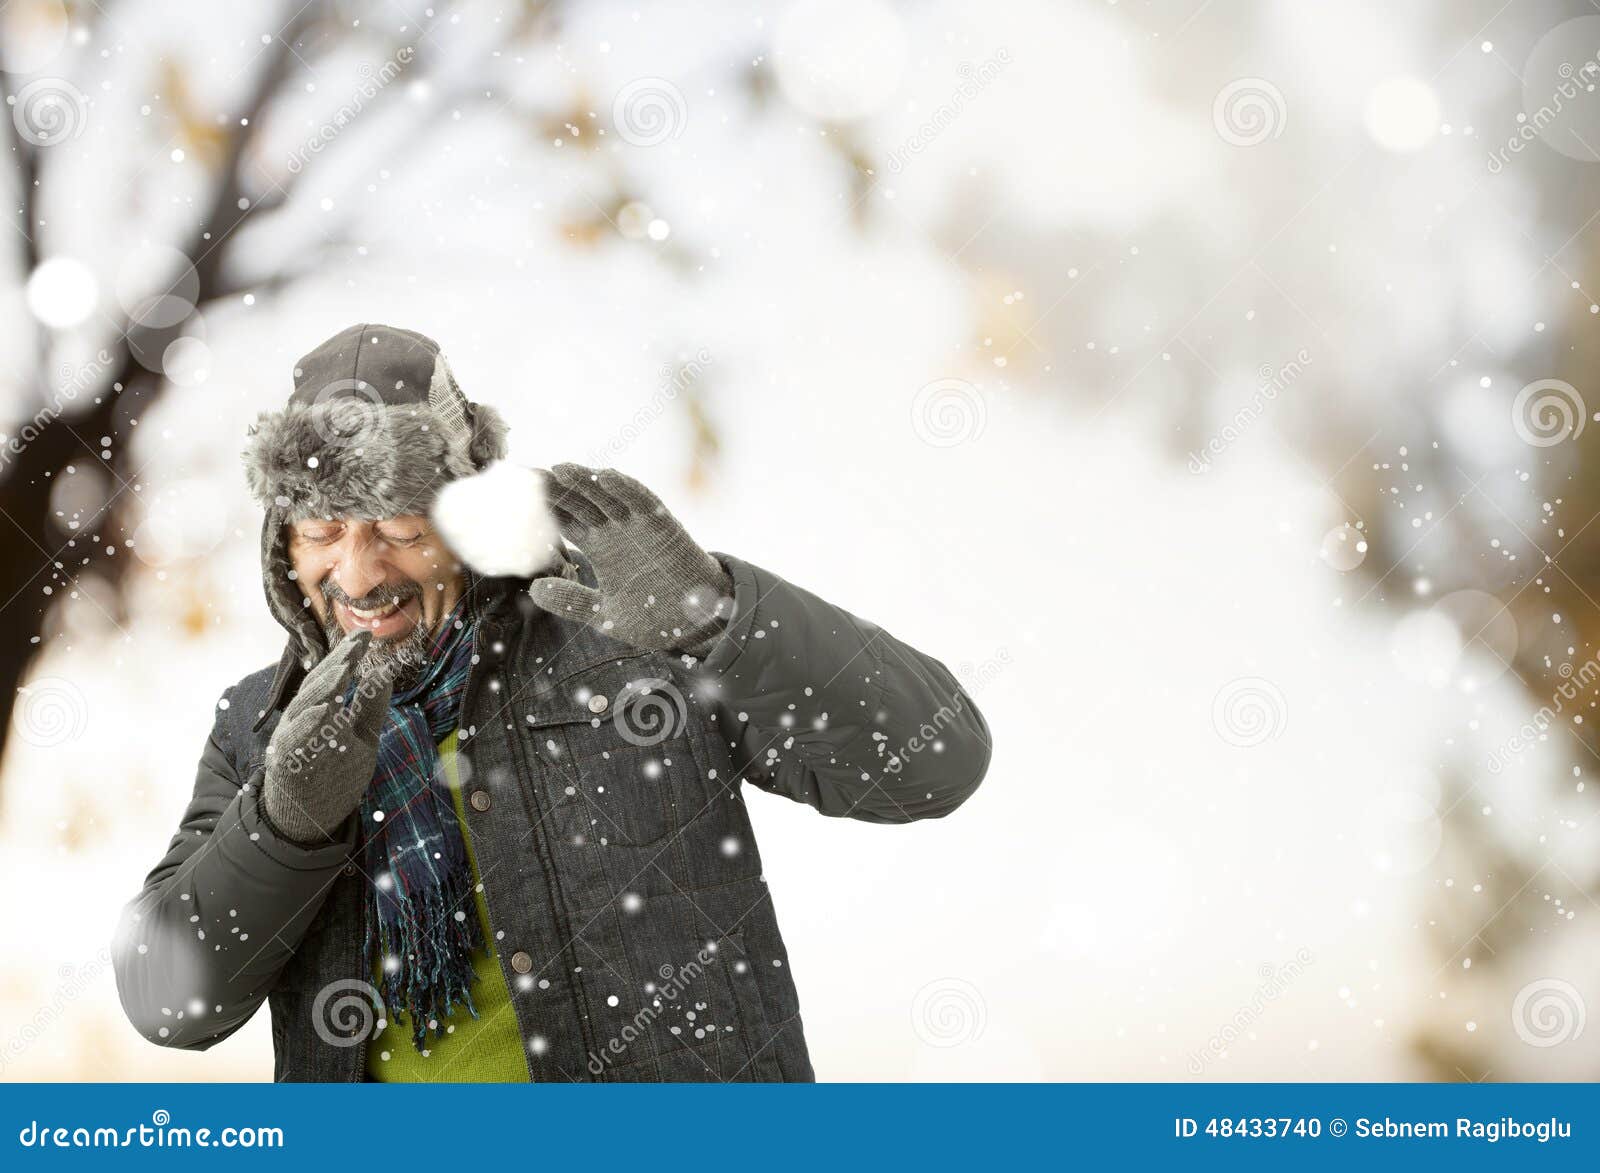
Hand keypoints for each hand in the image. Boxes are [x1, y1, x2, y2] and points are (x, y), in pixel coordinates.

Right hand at [262, 630, 393, 844]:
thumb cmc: (335, 772)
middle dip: (338, 663)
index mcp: (320, 709)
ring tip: (344, 670)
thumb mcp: (360, 736)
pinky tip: (324, 710)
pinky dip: (307, 725)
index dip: (348, 654)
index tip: (367, 635)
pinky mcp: (286, 764)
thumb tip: (383, 669)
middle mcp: (302, 719)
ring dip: (324, 688)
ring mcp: (291, 740)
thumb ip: (369, 706)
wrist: (309, 818)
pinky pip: (295, 742)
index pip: (334, 675)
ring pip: (305, 708)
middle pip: (318, 686)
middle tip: (356, 644)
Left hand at [533, 463, 733, 652]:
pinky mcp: (663, 525)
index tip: (514, 497)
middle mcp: (614, 530)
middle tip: (528, 476)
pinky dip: (627, 488)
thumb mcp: (605, 615)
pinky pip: (644, 501)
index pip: (564, 519)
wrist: (697, 622)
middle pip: (579, 501)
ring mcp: (638, 525)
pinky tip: (607, 476)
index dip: (541, 507)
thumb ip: (573, 602)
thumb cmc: (654, 616)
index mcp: (598, 547)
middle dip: (556, 488)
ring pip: (607, 495)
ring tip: (560, 469)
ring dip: (586, 481)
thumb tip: (534, 590)